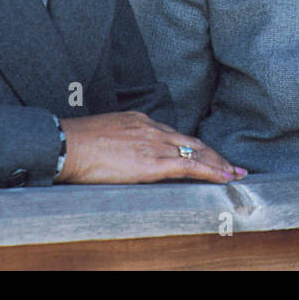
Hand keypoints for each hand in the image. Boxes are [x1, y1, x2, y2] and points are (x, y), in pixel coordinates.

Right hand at [54, 112, 246, 184]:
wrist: (65, 145)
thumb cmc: (76, 144)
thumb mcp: (105, 134)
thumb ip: (122, 142)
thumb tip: (125, 156)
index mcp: (140, 121)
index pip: (175, 135)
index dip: (193, 147)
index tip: (206, 154)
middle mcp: (151, 128)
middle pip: (191, 142)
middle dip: (214, 154)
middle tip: (232, 166)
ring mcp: (153, 143)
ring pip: (195, 153)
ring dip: (217, 164)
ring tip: (233, 174)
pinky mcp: (151, 161)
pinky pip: (188, 166)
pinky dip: (209, 172)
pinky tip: (221, 178)